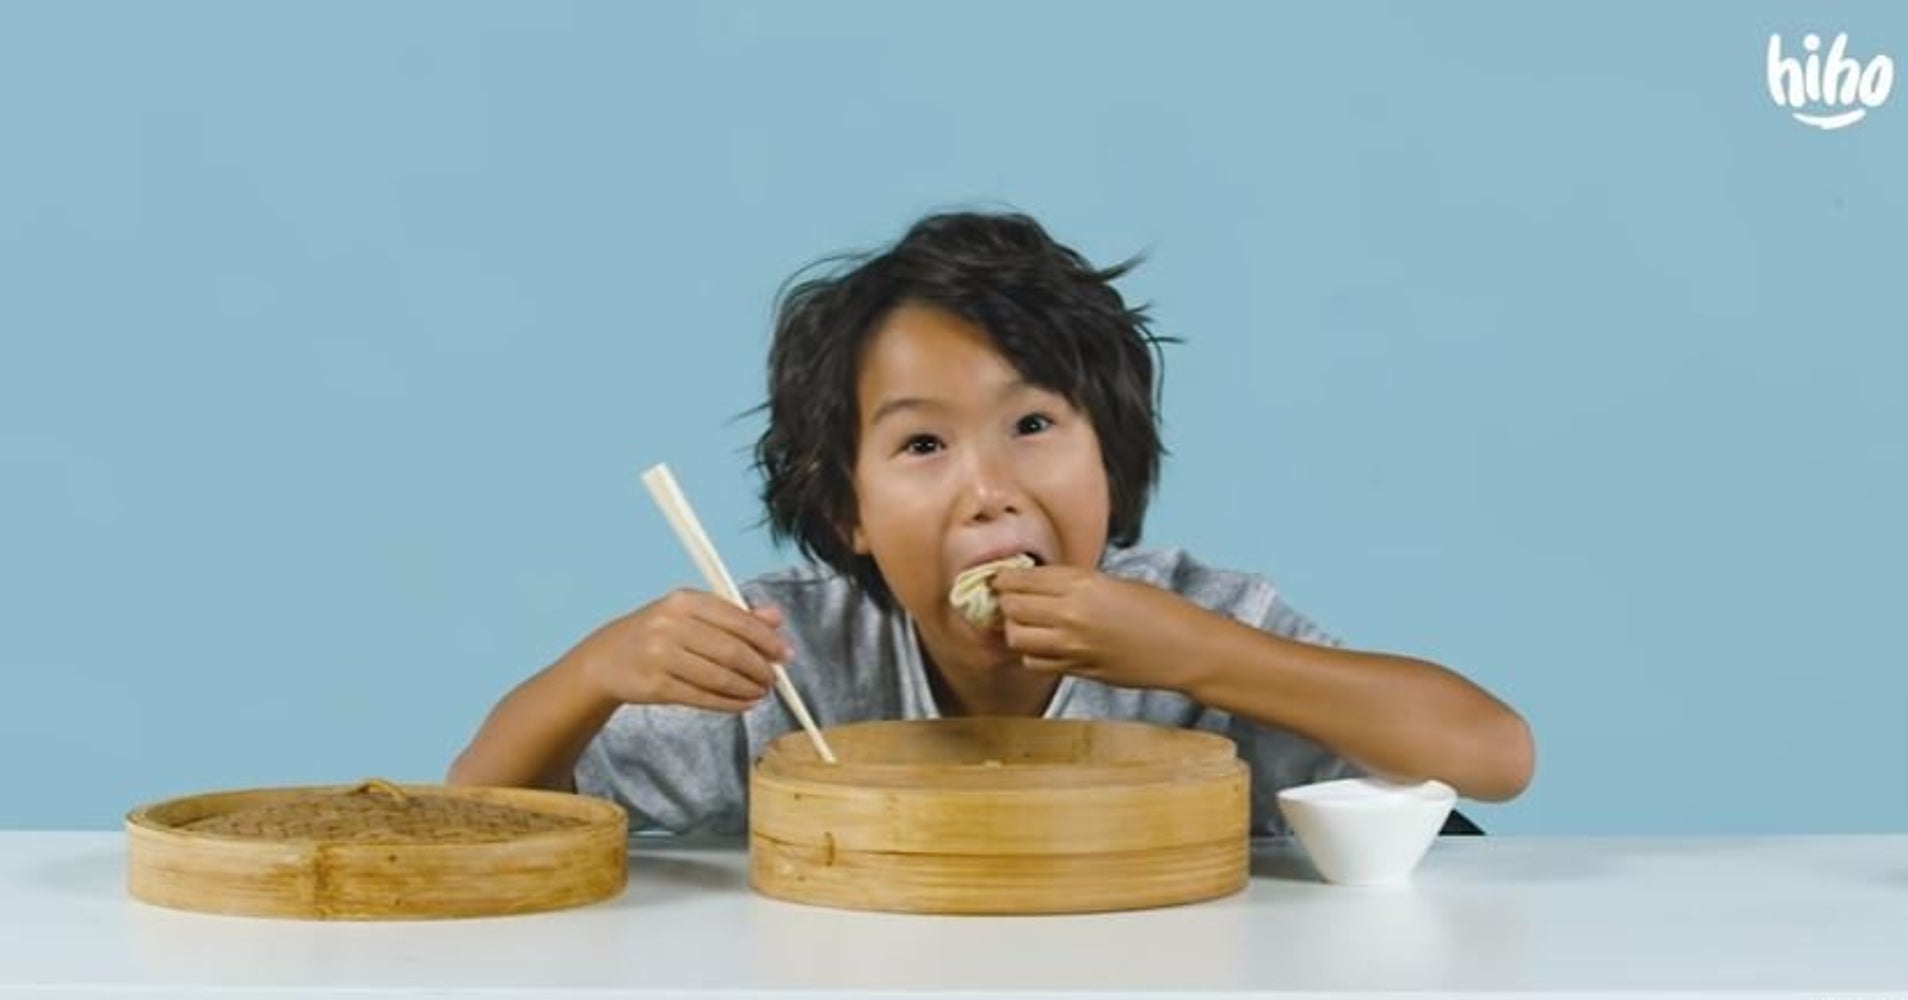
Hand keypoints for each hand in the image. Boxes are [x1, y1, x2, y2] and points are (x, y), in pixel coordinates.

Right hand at [572, 590, 788, 711]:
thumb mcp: (691, 615)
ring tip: (761, 692)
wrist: (606, 659)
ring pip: (719, 677)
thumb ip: (735, 615)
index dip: (766, 639)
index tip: (784, 653)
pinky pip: (702, 697)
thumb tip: (776, 618)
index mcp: (684, 600)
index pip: (737, 619)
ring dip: (747, 688)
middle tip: (773, 678)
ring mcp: (660, 656)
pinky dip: (729, 703)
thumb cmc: (656, 634)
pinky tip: (743, 704)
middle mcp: (670, 625)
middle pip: (730, 651)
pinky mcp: (655, 686)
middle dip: (759, 668)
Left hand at [991, 565, 1211, 690]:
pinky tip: (1042, 645)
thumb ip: (1077, 583)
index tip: (1001, 578)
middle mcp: (1070, 614)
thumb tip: (1044, 585)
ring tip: (1025, 623)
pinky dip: (1031, 653)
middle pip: (1011, 608)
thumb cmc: (1162, 610)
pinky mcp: (1078, 671)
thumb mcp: (1116, 582)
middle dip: (1005, 602)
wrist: (1187, 650)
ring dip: (1015, 629)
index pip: (1020, 580)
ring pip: (1016, 638)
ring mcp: (1072, 646)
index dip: (1005, 578)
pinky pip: (1036, 663)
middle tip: (1009, 600)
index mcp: (1081, 583)